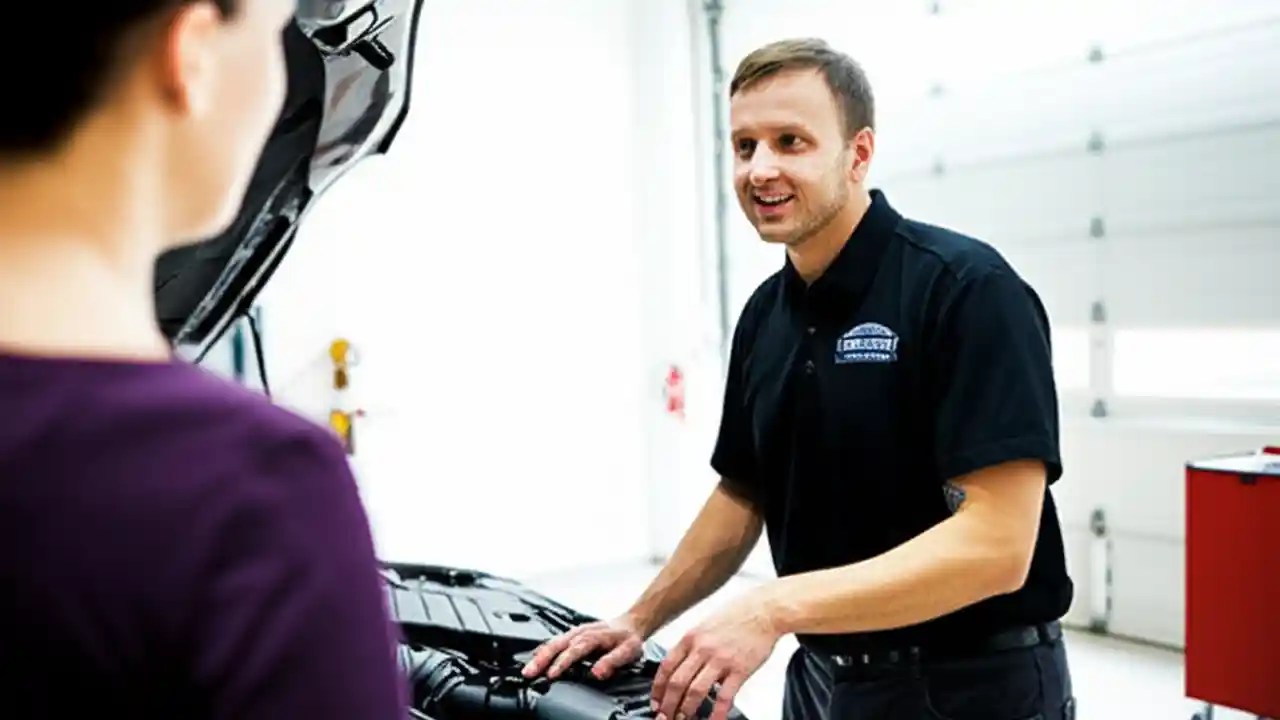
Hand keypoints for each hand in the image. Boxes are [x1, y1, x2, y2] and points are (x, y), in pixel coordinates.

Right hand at [521, 615, 645, 680]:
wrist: (631, 623)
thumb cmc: (628, 639)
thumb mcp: (628, 651)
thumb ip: (612, 662)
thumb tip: (597, 673)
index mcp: (593, 637)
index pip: (573, 650)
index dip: (561, 663)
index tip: (551, 675)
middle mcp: (581, 633)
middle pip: (556, 645)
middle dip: (541, 659)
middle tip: (528, 673)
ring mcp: (575, 633)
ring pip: (553, 642)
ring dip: (539, 656)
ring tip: (527, 670)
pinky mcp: (572, 634)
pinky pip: (555, 641)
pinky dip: (543, 650)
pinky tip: (536, 659)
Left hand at [651, 594, 778, 719]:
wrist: (765, 610)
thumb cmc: (737, 615)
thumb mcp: (705, 624)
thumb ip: (692, 644)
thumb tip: (680, 664)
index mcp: (691, 638)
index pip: (666, 667)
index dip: (658, 688)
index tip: (655, 701)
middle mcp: (702, 649)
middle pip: (677, 682)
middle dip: (668, 704)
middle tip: (664, 717)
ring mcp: (720, 660)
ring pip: (696, 691)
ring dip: (686, 710)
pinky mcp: (740, 669)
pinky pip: (725, 697)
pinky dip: (717, 713)